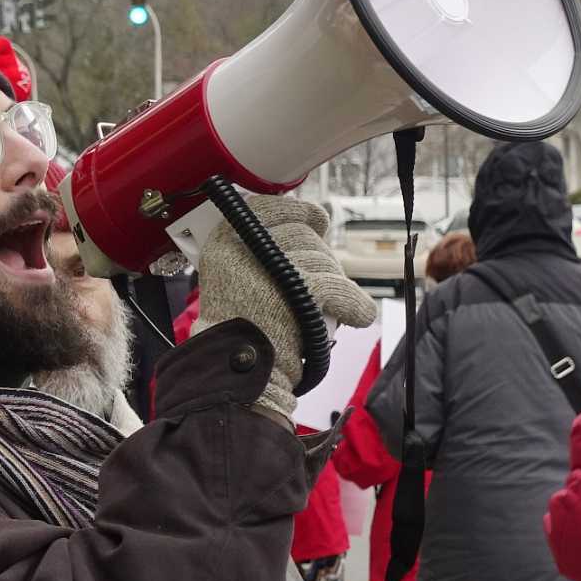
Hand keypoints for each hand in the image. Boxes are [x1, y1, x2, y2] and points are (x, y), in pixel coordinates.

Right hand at [193, 193, 375, 417]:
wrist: (236, 374)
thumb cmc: (238, 328)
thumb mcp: (232, 276)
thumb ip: (262, 246)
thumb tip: (316, 219)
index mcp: (224, 239)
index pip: (273, 206)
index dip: (301, 214)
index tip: (316, 221)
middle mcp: (244, 246)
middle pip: (304, 237)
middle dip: (318, 262)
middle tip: (311, 290)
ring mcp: (274, 266)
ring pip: (325, 263)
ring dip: (333, 288)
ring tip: (322, 312)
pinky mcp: (303, 290)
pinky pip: (342, 289)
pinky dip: (355, 306)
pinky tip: (356, 315)